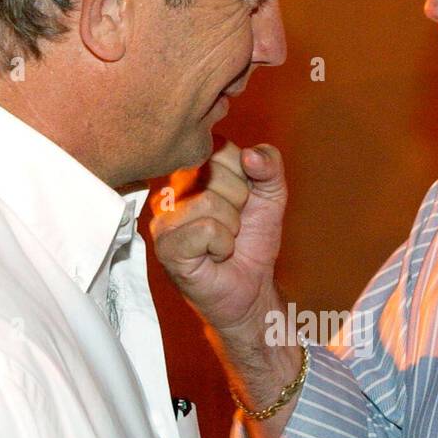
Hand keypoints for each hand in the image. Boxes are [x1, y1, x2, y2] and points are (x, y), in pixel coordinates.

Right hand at [150, 139, 286, 336]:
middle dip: (238, 204)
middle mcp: (170, 189)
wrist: (252, 287)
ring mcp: (164, 217)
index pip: (222, 149)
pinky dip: (222, 246)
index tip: (240, 201)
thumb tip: (250, 155)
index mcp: (191, 169)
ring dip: (231, 228)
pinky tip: (214, 256)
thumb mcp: (272, 193)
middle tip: (231, 226)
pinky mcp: (166, 246)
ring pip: (209, 202)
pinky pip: (206, 229)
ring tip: (223, 242)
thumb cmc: (253, 239)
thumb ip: (270, 163)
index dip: (245, 178)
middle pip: (214, 173)